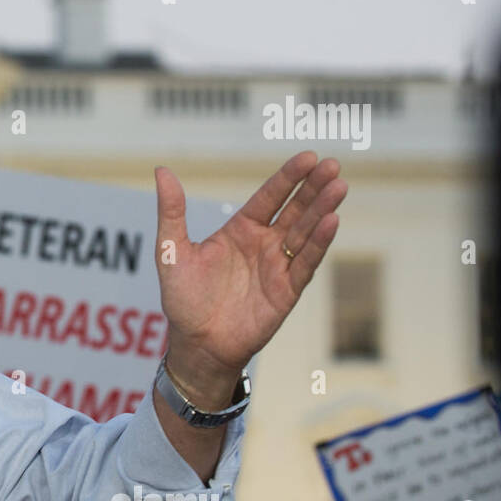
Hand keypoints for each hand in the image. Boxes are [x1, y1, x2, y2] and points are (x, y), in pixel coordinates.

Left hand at [155, 151, 345, 399]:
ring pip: (305, 232)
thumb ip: (171, 211)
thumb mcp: (171, 250)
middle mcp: (263, 244)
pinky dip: (319, 242)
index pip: (269, 197)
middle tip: (332, 165)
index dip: (288, 178)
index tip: (309, 157)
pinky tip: (331, 221)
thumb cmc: (183, 299)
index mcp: (239, 230)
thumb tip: (161, 170)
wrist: (196, 344)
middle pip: (294, 209)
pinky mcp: (287, 290)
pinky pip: (306, 262)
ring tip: (338, 187)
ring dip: (322, 210)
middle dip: (313, 188)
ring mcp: (278, 266)